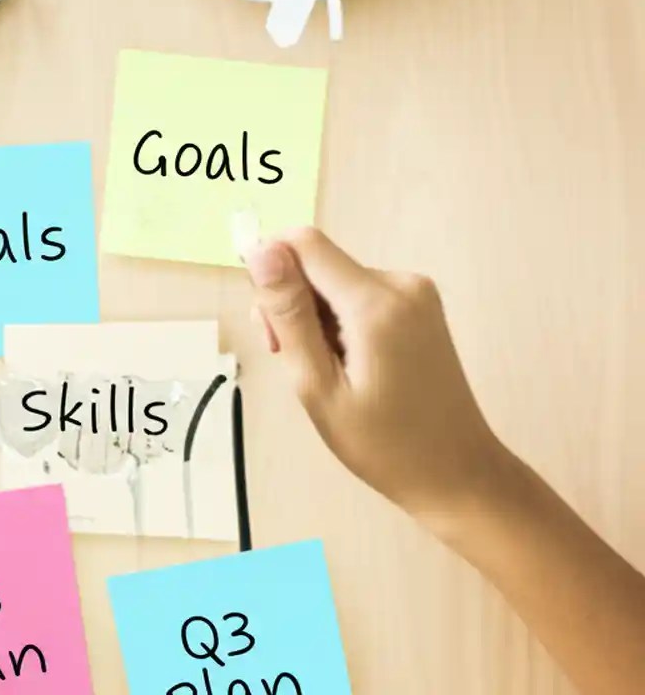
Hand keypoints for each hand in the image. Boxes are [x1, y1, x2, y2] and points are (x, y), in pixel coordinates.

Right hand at [246, 228, 507, 515]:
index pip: (304, 244)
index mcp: (376, 303)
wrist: (455, 472)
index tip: (267, 323)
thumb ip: (289, 315)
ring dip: (314, 320)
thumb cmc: (383, 444)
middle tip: (292, 362)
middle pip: (318, 265)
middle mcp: (401, 283)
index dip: (269, 269)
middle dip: (290, 305)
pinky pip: (357, 296)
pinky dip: (339, 324)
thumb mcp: (318, 386)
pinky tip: (347, 365)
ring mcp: (415, 292)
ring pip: (334, 282)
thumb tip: (260, 252)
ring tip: (324, 373)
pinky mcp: (418, 305)